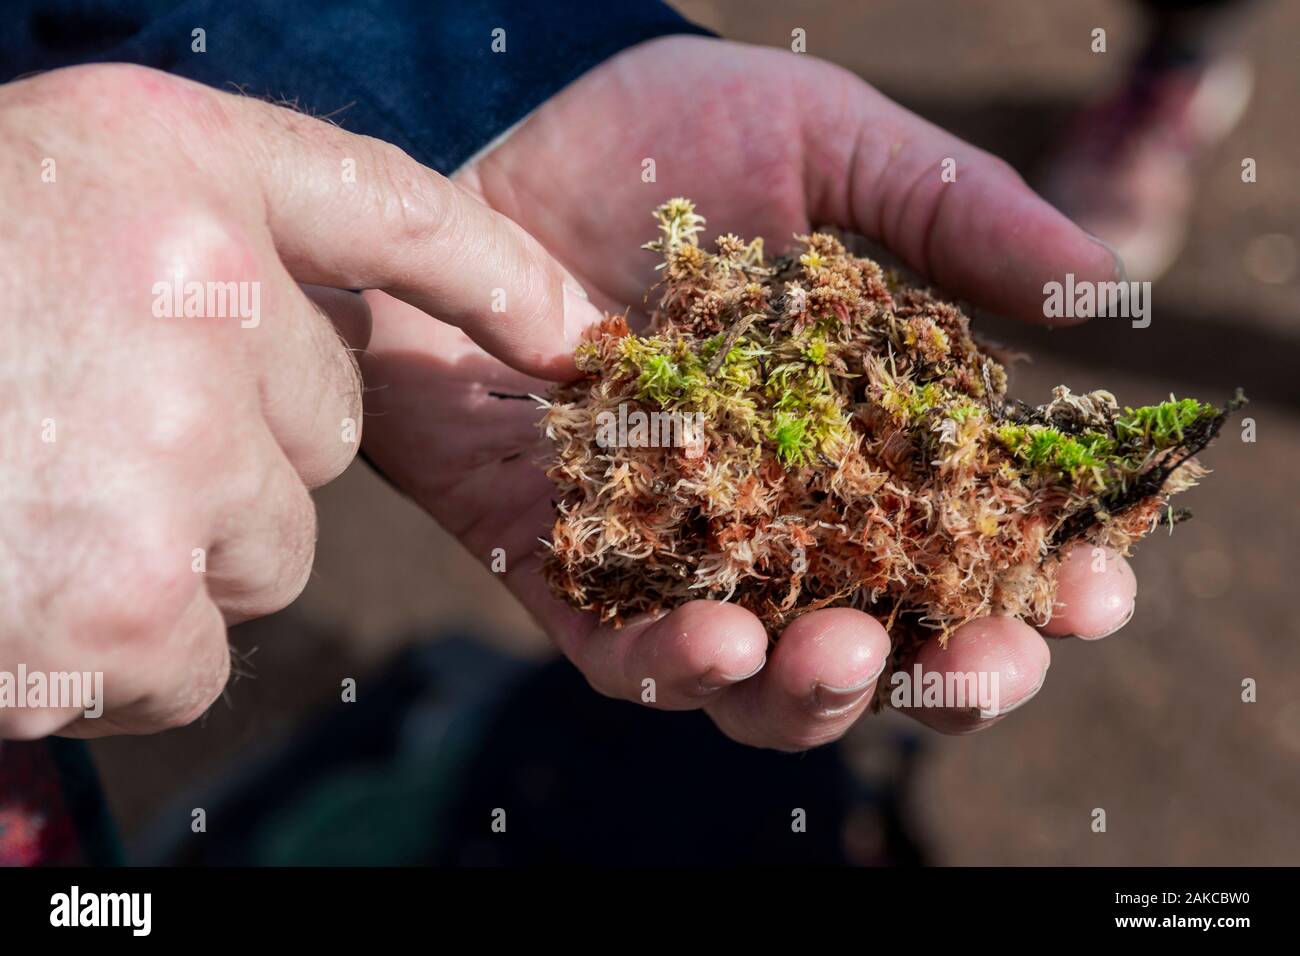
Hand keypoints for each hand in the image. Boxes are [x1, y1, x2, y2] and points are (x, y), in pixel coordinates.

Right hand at [0, 64, 602, 737]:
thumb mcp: (40, 211)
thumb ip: (186, 256)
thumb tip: (320, 356)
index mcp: (169, 163)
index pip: (396, 211)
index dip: (498, 276)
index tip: (576, 335)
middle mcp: (199, 293)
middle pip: (322, 426)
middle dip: (234, 448)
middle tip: (81, 429)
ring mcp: (175, 458)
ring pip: (267, 545)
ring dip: (174, 547)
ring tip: (27, 505)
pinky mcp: (136, 606)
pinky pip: (197, 646)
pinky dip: (123, 641)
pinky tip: (15, 585)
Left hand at [359, 36, 1135, 747]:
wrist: (490, 132)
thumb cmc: (656, 139)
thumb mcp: (821, 142)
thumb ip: (952, 213)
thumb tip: (1101, 292)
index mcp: (858, 434)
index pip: (968, 537)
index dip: (1043, 578)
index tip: (1093, 587)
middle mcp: (772, 512)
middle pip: (882, 641)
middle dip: (950, 677)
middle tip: (986, 664)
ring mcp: (665, 548)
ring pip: (759, 683)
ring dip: (816, 696)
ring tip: (852, 653)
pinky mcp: (559, 563)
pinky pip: (617, 657)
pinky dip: (670, 673)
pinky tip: (721, 645)